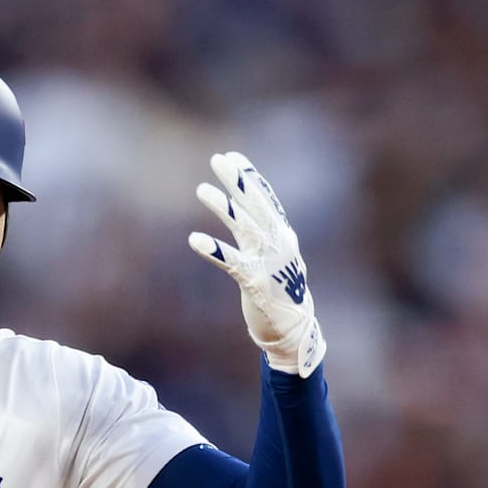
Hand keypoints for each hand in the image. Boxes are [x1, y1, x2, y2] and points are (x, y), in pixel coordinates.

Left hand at [188, 151, 324, 376]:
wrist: (293, 330)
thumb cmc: (280, 292)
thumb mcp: (275, 258)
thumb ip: (263, 235)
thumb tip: (249, 213)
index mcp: (282, 236)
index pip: (265, 200)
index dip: (250, 177)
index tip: (233, 156)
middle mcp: (278, 243)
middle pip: (256, 206)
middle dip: (238, 181)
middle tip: (218, 160)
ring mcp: (269, 261)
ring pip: (244, 228)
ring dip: (223, 208)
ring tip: (201, 189)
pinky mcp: (256, 281)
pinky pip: (232, 262)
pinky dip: (214, 250)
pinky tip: (194, 239)